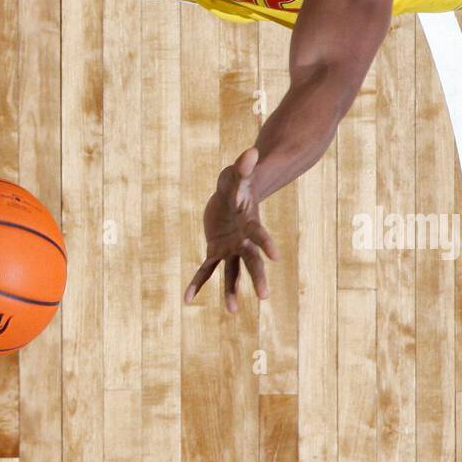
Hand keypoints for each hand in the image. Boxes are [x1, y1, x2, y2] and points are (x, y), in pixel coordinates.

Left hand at [185, 147, 280, 311]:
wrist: (231, 196)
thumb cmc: (237, 184)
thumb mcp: (236, 175)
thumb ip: (243, 167)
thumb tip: (251, 151)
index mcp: (251, 224)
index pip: (260, 234)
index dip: (266, 243)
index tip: (274, 256)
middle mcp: (244, 241)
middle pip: (252, 261)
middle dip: (258, 277)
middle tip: (265, 296)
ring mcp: (231, 249)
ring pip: (232, 273)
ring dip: (232, 291)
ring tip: (232, 310)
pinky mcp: (215, 252)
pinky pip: (206, 270)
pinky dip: (197, 283)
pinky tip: (187, 299)